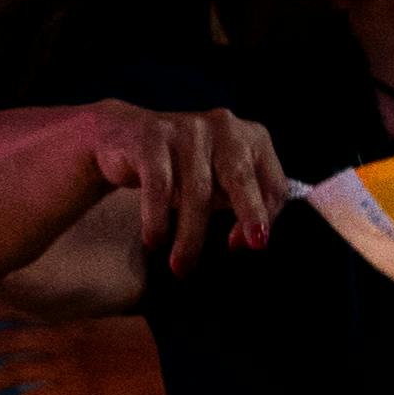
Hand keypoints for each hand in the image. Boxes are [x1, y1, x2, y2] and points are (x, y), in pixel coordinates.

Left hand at [0, 302, 179, 394]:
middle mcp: (67, 339)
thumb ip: (91, 326)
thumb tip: (73, 327)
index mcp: (76, 318)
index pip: (23, 310)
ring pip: (19, 372)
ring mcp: (72, 365)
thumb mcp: (119, 322)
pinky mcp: (81, 391)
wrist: (178, 359)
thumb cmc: (156, 338)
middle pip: (12, 341)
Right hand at [89, 102, 287, 268]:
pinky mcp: (152, 136)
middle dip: (250, 214)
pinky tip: (154, 240)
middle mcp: (225, 127)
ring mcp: (188, 129)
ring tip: (181, 267)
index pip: (272, 183)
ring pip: (198, 191)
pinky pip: (159, 186)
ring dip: (190, 236)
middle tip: (256, 245)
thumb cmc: (181, 167)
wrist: (121, 134)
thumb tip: (247, 242)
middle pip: (242, 179)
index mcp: (252, 138)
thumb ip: (241, 206)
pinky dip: (157, 217)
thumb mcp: (219, 181)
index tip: (251, 244)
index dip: (265, 216)